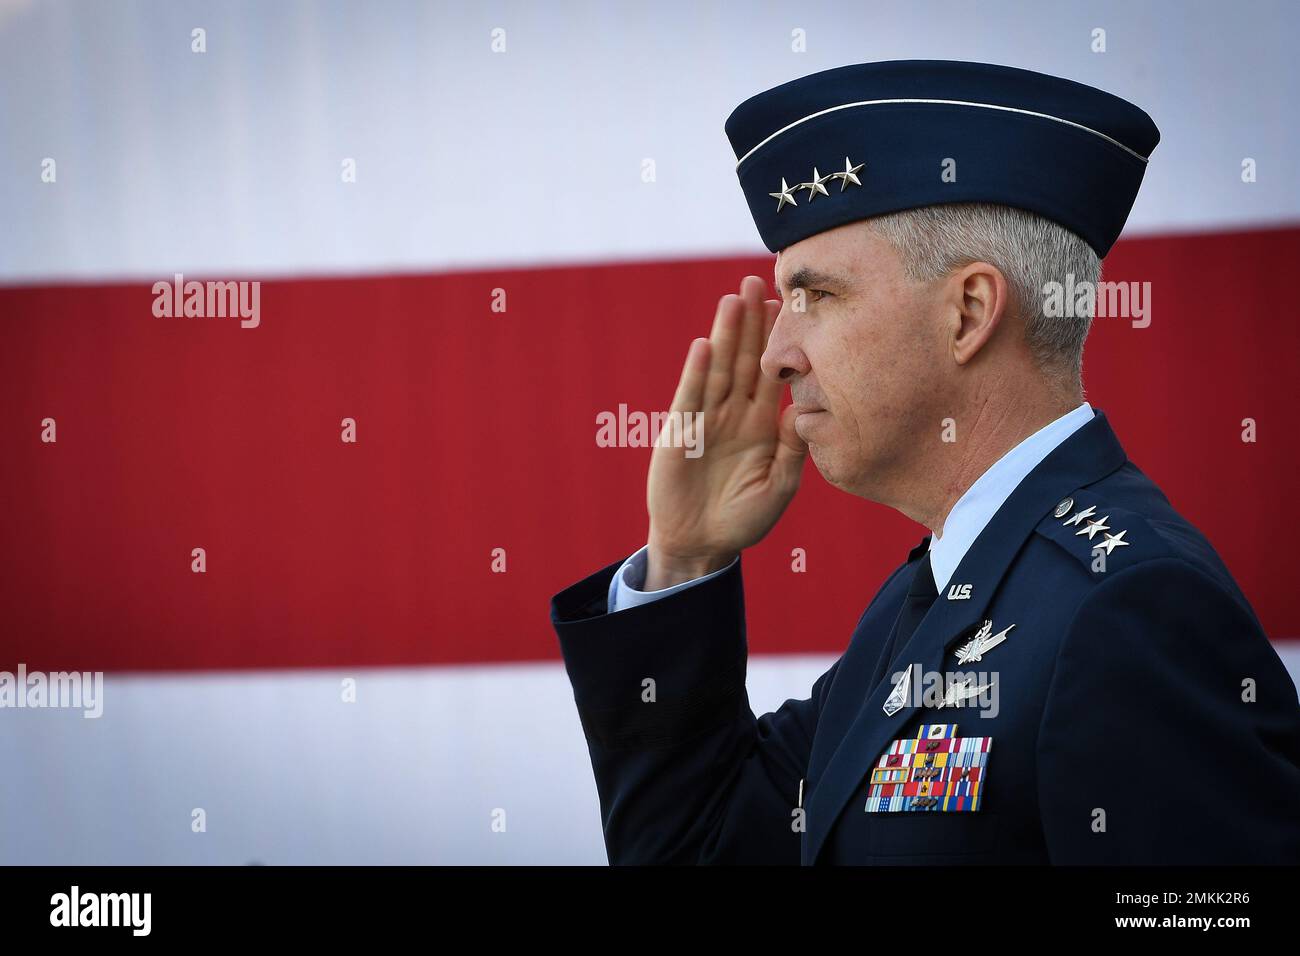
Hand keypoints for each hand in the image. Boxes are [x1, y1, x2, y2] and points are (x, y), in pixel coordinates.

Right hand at [644, 275, 807, 589]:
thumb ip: (792, 450)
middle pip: (744, 359)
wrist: (699, 543)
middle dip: (751, 322)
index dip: (779, 342)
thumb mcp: (779, 487)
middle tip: (758, 281)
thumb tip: (806, 411)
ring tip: (732, 299)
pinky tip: (704, 346)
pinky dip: (697, 373)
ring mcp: (706, 419)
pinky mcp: (680, 431)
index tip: (790, 307)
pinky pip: (691, 397)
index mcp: (762, 424)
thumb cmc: (742, 519)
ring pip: (718, 369)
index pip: (773, 374)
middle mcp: (735, 413)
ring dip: (724, 334)